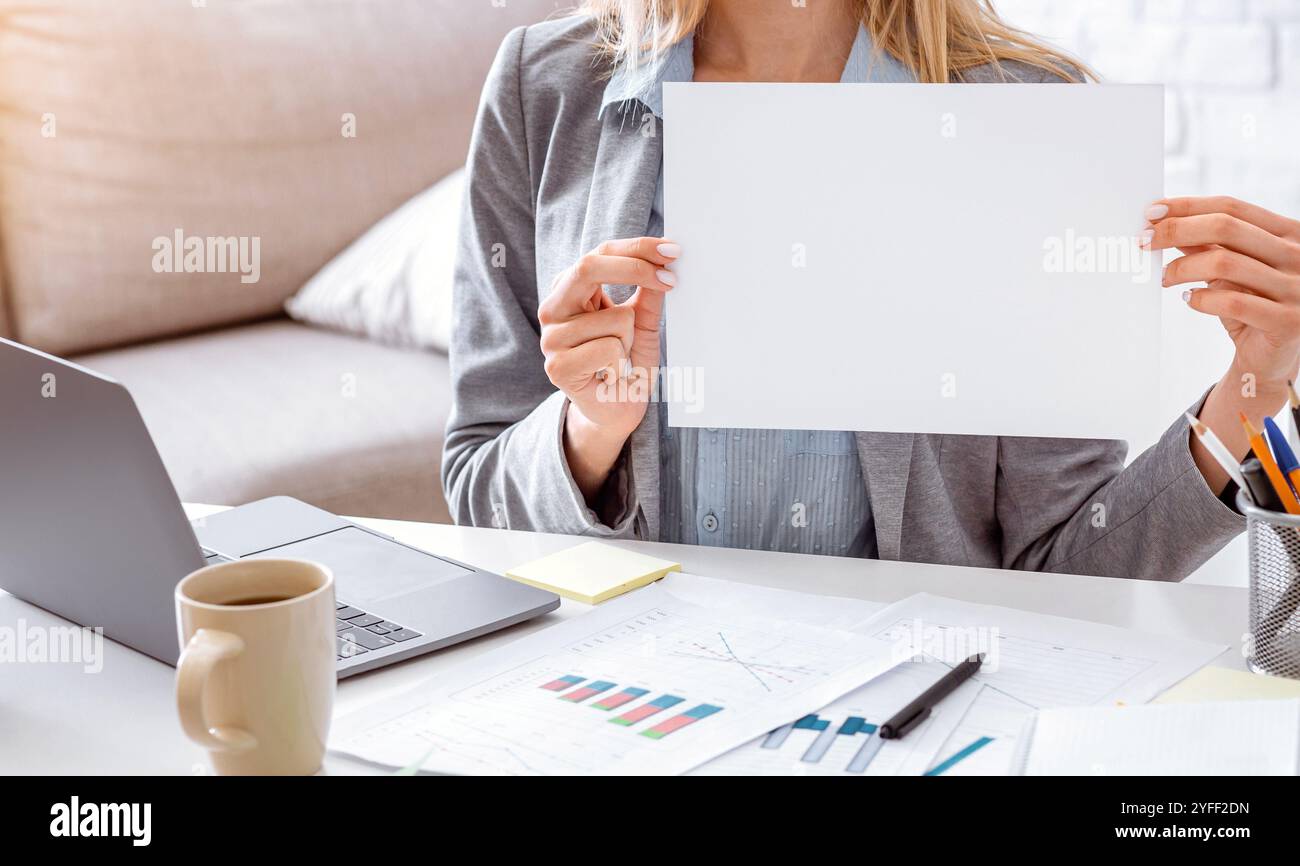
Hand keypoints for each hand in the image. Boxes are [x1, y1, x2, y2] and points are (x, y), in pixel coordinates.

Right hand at [538, 237, 678, 499]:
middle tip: (671, 280)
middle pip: (589, 267)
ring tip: (620, 357)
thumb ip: (648, 292)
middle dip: (636, 269)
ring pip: (615, 318)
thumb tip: (664, 259)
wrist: (615, 410)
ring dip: (631, 339)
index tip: (673, 251)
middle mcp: (554, 309)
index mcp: (569, 289)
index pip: (600, 253)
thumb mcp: (643, 322)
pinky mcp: (558, 367)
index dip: (637, 248)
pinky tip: (610, 374)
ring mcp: (551, 339)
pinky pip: (609, 349)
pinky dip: (621, 362)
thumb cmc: (627, 362)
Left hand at [1144, 196, 1299, 387]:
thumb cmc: (1253, 304)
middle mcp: (1299, 255)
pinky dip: (1201, 298)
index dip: (1188, 206)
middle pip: (1225, 228)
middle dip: (1176, 230)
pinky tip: (1187, 299)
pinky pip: (1232, 302)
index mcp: (1289, 233)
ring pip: (1224, 263)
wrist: (1274, 358)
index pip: (1232, 207)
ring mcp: (1298, 288)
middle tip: (1144, 242)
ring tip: (1165, 277)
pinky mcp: (1289, 321)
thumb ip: (1207, 246)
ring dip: (1182, 268)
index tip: (1152, 211)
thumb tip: (1165, 223)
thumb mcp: (1232, 270)